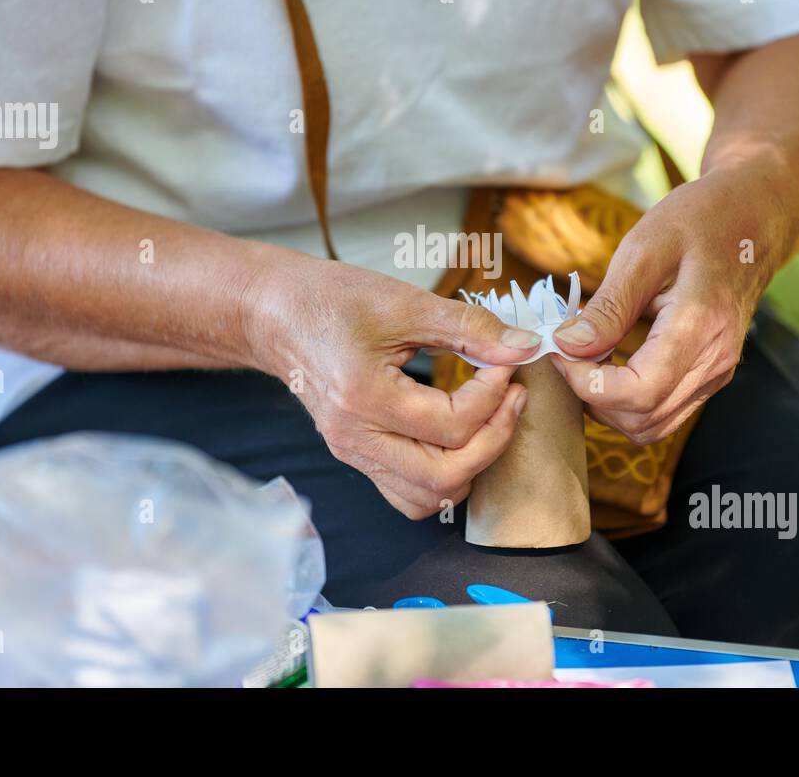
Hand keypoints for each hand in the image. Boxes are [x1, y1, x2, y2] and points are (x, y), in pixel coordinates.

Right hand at [247, 250, 539, 518]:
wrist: (275, 314)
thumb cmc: (332, 300)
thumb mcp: (405, 302)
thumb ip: (469, 327)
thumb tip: (523, 347)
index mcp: (364, 398)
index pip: (452, 426)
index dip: (494, 396)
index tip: (507, 361)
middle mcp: (355, 438)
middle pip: (444, 478)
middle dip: (494, 439)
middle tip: (512, 396)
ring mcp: (353, 454)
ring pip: (428, 498)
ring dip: (471, 466)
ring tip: (490, 418)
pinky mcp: (356, 456)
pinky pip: (408, 493)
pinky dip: (444, 477)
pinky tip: (459, 436)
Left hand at [550, 169, 782, 444]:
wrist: (753, 216)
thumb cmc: (700, 220)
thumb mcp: (644, 249)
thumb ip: (608, 306)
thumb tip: (567, 346)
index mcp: (700, 327)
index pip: (638, 393)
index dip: (587, 383)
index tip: (559, 350)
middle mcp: (715, 361)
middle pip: (641, 419)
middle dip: (591, 396)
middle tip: (565, 352)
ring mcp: (717, 373)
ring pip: (651, 426)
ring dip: (608, 405)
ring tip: (583, 358)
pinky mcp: (710, 375)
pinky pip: (663, 410)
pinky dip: (627, 401)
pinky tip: (608, 362)